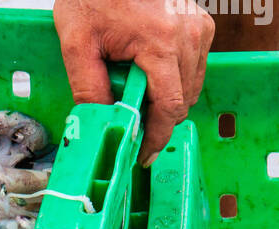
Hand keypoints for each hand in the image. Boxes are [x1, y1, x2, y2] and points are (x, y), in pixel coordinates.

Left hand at [54, 0, 214, 166]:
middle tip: (129, 121)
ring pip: (191, 88)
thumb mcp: (77, 44)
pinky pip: (193, 68)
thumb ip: (88, 89)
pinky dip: (173, 80)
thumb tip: (101, 126)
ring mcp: (199, 28)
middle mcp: (188, 35)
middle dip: (157, 120)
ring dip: (165, 100)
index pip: (170, 108)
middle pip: (182, 102)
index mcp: (161, 42)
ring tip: (134, 90)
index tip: (142, 155)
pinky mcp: (201, 24)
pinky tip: (147, 72)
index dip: (156, 138)